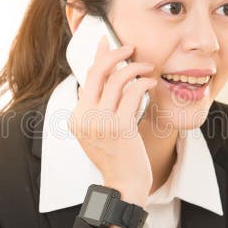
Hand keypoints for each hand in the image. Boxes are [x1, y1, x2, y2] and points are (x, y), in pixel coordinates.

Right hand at [68, 35, 156, 205]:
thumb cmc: (117, 158)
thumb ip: (96, 108)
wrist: (125, 184)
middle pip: (97, 72)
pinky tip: (150, 82)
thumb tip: (99, 79)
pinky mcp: (119, 127)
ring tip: (146, 67)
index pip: (86, 78)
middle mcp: (85, 118)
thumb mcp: (97, 132)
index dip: (99, 57)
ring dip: (135, 68)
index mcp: (77, 118)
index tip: (107, 42)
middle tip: (129, 47)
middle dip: (114, 54)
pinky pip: (132, 93)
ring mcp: (101, 122)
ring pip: (117, 80)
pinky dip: (144, 83)